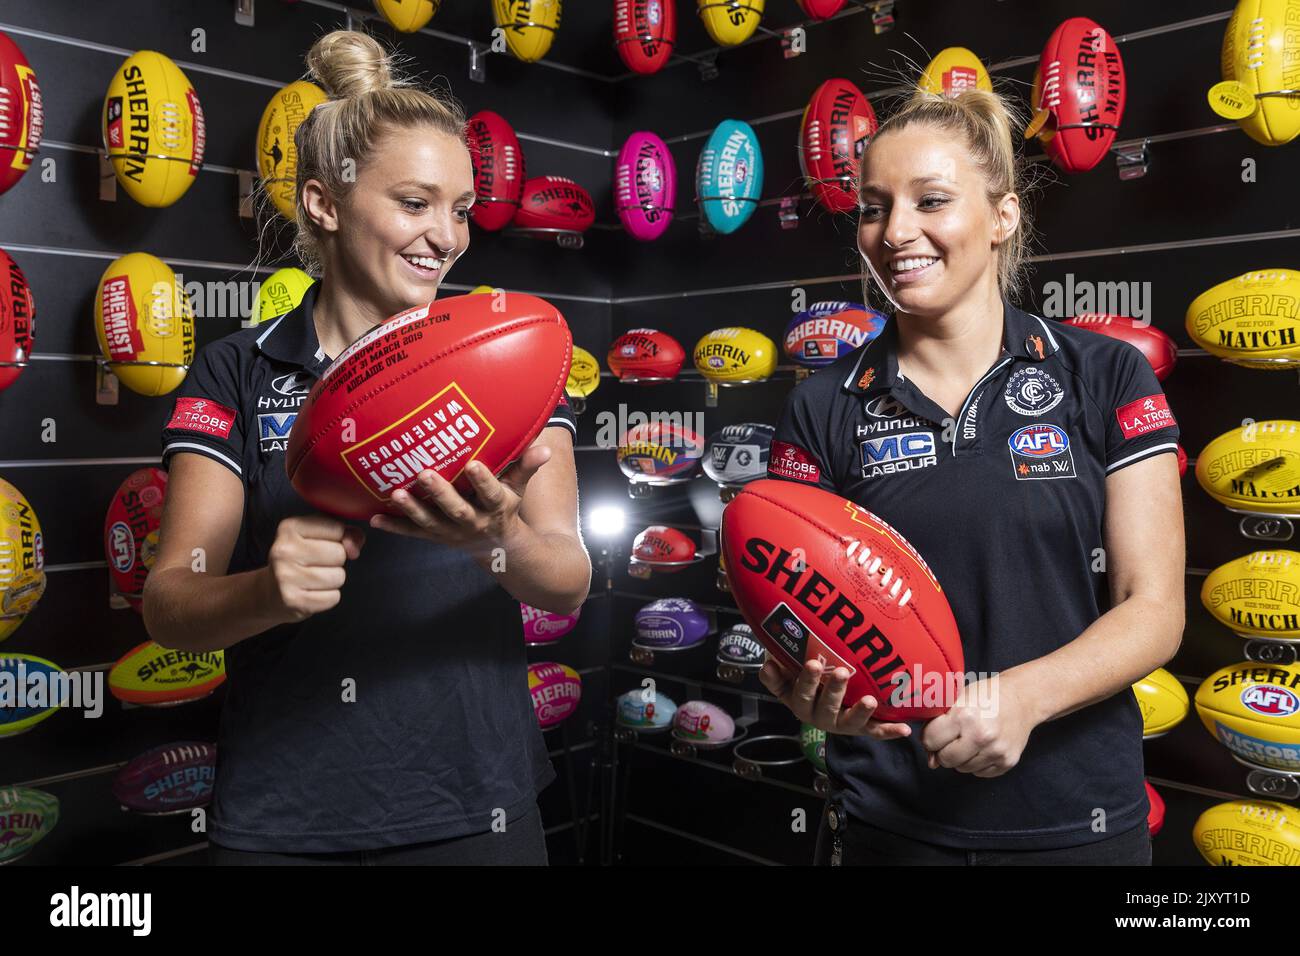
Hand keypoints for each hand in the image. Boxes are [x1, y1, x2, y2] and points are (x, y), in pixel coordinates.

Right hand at [261, 514, 364, 622]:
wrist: (271, 592)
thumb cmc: (300, 561)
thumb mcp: (317, 537)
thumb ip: (344, 534)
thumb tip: (355, 546)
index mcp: (290, 527)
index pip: (337, 529)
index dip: (339, 540)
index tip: (322, 545)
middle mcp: (284, 550)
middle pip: (339, 554)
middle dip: (336, 562)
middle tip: (316, 565)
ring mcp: (286, 576)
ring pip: (338, 577)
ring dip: (332, 581)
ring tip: (313, 580)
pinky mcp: (293, 600)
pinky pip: (333, 597)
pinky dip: (328, 597)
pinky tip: (312, 593)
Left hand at [367, 441, 552, 553]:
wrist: (499, 549)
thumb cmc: (506, 508)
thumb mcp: (519, 490)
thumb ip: (526, 467)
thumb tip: (543, 448)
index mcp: (496, 508)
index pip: (492, 494)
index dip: (483, 481)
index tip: (474, 464)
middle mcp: (473, 522)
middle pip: (456, 510)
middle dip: (441, 494)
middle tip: (425, 474)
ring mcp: (451, 532)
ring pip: (431, 523)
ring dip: (413, 510)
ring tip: (397, 494)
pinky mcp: (435, 537)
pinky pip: (413, 534)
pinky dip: (394, 528)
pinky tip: (375, 519)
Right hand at [759, 658, 912, 739]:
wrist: (820, 700)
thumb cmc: (803, 681)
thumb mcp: (785, 676)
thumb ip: (775, 672)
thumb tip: (768, 663)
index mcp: (801, 704)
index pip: (801, 693)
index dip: (807, 680)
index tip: (813, 662)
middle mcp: (821, 718)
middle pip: (826, 707)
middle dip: (835, 690)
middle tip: (843, 672)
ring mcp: (843, 723)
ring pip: (850, 722)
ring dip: (861, 712)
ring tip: (869, 701)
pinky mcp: (862, 727)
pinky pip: (875, 731)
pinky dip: (889, 731)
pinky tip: (905, 729)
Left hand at [919, 673, 1038, 776]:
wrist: (1023, 699)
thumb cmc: (986, 696)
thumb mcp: (957, 698)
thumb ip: (937, 724)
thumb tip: (932, 761)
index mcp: (964, 715)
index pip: (931, 740)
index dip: (930, 737)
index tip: (936, 732)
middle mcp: (981, 735)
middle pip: (945, 759)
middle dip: (943, 750)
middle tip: (952, 738)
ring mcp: (996, 751)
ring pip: (962, 768)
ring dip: (961, 758)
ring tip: (970, 740)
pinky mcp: (1007, 762)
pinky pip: (979, 773)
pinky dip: (977, 763)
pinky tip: (982, 747)